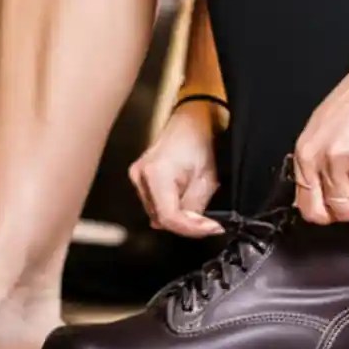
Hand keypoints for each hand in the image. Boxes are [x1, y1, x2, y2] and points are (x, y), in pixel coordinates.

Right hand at [129, 101, 224, 236]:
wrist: (192, 119)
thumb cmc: (199, 139)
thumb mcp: (207, 178)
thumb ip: (197, 206)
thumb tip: (193, 226)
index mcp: (156, 174)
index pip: (169, 217)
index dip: (191, 229)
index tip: (210, 229)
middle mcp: (141, 176)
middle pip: (162, 218)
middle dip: (186, 223)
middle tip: (208, 220)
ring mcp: (138, 177)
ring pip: (158, 213)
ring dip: (178, 215)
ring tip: (196, 199)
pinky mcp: (140, 178)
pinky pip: (156, 203)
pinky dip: (171, 205)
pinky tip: (184, 195)